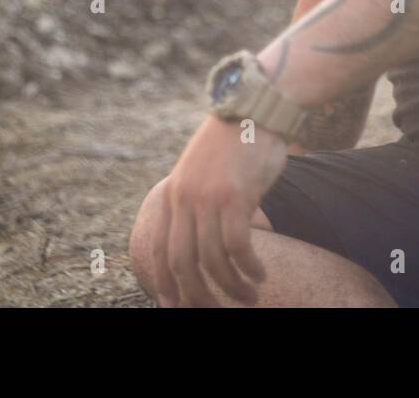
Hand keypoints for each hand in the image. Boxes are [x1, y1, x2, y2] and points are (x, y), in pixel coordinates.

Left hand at [150, 114, 286, 306]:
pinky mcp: (236, 197)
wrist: (252, 108)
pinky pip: (238, 246)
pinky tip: (259, 274)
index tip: (173, 305)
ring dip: (232, 287)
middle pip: (182, 263)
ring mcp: (208, 198)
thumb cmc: (232, 144)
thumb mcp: (199, 172)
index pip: (159, 250)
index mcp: (171, 194)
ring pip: (213, 260)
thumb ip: (192, 201)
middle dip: (197, 295)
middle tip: (214, 310)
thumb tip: (196, 238)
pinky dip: (248, 267)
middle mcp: (184, 199)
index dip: (163, 283)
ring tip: (248, 297)